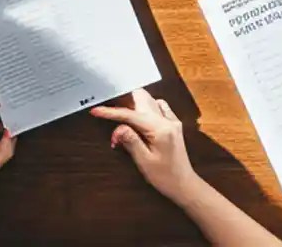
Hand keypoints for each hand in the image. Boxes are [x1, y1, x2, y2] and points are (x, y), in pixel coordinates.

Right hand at [90, 89, 201, 204]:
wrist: (183, 184)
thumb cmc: (165, 177)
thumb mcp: (144, 161)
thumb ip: (130, 141)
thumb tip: (118, 128)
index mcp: (161, 129)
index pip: (131, 115)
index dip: (111, 112)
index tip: (97, 111)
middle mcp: (168, 121)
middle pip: (142, 98)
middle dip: (123, 101)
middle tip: (109, 110)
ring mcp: (172, 121)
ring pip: (150, 100)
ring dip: (134, 104)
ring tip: (122, 115)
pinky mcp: (173, 124)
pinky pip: (159, 106)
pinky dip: (146, 107)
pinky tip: (140, 117)